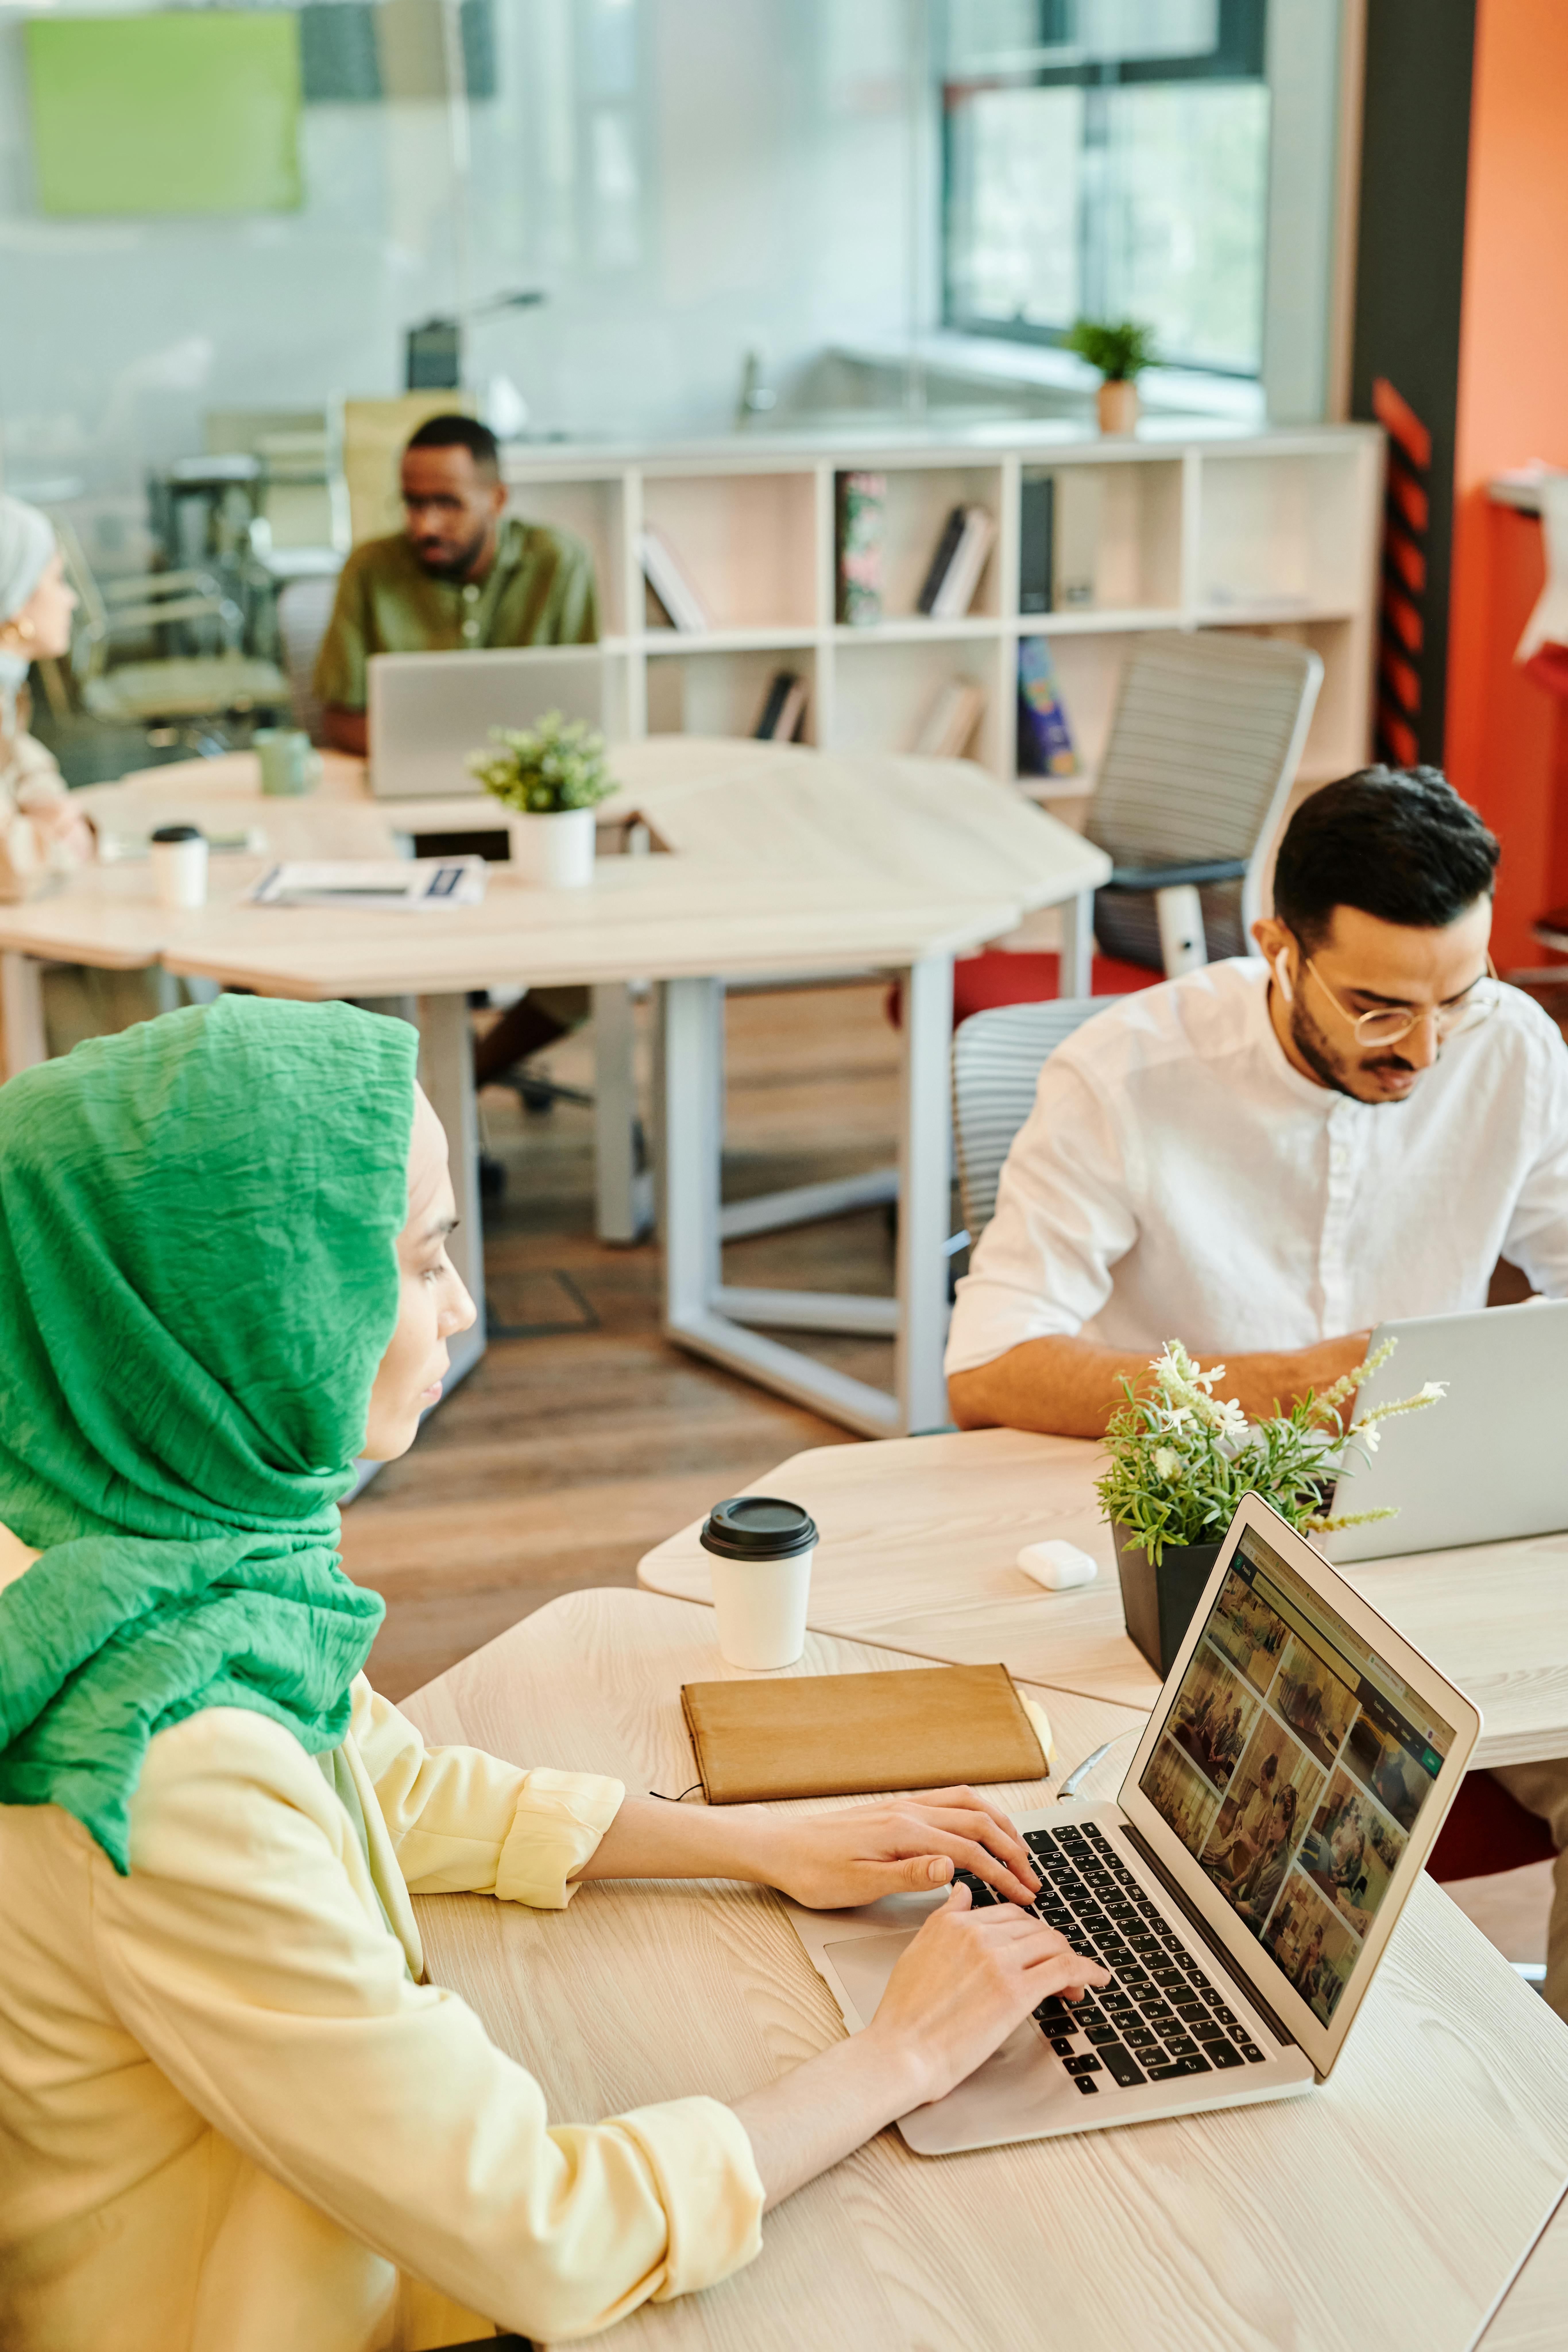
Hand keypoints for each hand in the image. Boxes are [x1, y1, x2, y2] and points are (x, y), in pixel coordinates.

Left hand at [754, 1786, 1040, 1910]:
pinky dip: (975, 1812)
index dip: (1003, 1874)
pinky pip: (947, 1801)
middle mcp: (908, 1812)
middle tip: (1033, 1878)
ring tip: (1019, 1850)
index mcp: (904, 1833)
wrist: (781, 1847)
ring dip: (998, 1825)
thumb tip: (950, 1865)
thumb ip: (907, 1875)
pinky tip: (980, 1828)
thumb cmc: (813, 1872)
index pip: (970, 1851)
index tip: (1025, 1896)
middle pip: (977, 1821)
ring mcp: (903, 1807)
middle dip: (1011, 1848)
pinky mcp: (896, 1809)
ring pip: (966, 1804)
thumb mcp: (858, 1885)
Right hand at [864, 1882, 1108, 2107]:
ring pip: (1053, 1945)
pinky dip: (1088, 1970)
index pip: (1009, 1916)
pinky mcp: (1016, 1991)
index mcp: (955, 1924)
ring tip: (1075, 1983)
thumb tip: (961, 1892)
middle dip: (1051, 1948)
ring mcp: (999, 1961)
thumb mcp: (918, 1951)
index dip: (1030, 1934)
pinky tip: (1097, 1979)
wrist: (902, 2051)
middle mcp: (979, 1935)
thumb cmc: (906, 2014)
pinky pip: (1066, 1969)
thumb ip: (944, 1919)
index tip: (1037, 1951)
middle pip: (1035, 1928)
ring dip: (1071, 1961)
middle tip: (1059, 1970)